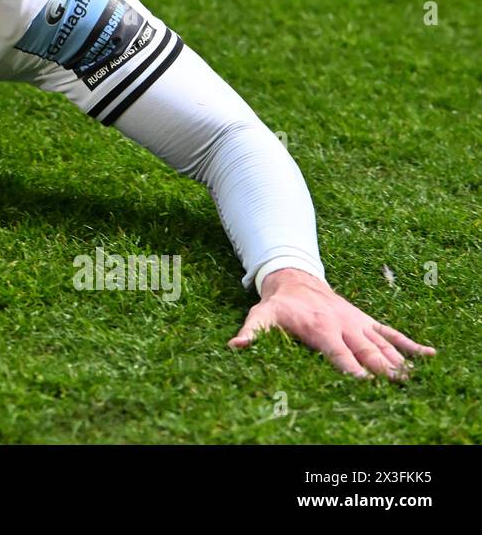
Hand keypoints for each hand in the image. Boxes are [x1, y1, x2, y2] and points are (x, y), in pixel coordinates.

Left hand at [229, 268, 435, 380]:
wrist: (295, 277)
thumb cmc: (278, 304)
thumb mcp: (261, 315)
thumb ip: (251, 332)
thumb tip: (234, 346)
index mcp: (320, 329)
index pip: (338, 354)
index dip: (350, 368)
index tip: (362, 383)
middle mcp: (343, 326)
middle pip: (366, 352)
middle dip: (381, 370)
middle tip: (396, 386)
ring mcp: (358, 324)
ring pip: (383, 345)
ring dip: (398, 362)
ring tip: (412, 379)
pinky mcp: (366, 321)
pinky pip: (391, 333)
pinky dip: (410, 344)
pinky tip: (430, 355)